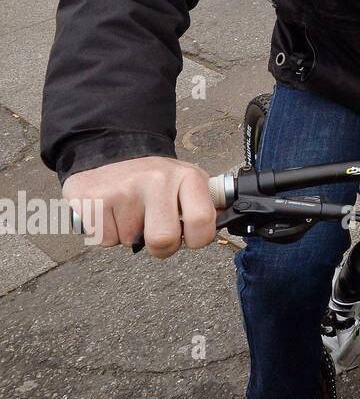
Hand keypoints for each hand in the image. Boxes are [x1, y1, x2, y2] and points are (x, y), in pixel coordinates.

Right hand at [63, 156, 215, 257]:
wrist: (109, 152)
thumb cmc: (153, 177)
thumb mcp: (187, 181)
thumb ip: (206, 202)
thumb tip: (227, 219)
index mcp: (187, 177)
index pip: (203, 221)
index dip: (198, 239)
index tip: (190, 236)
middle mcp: (157, 180)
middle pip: (163, 241)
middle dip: (160, 247)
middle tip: (154, 231)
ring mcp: (124, 189)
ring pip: (129, 242)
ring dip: (129, 235)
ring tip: (129, 211)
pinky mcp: (93, 199)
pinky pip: (104, 239)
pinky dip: (106, 233)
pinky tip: (110, 212)